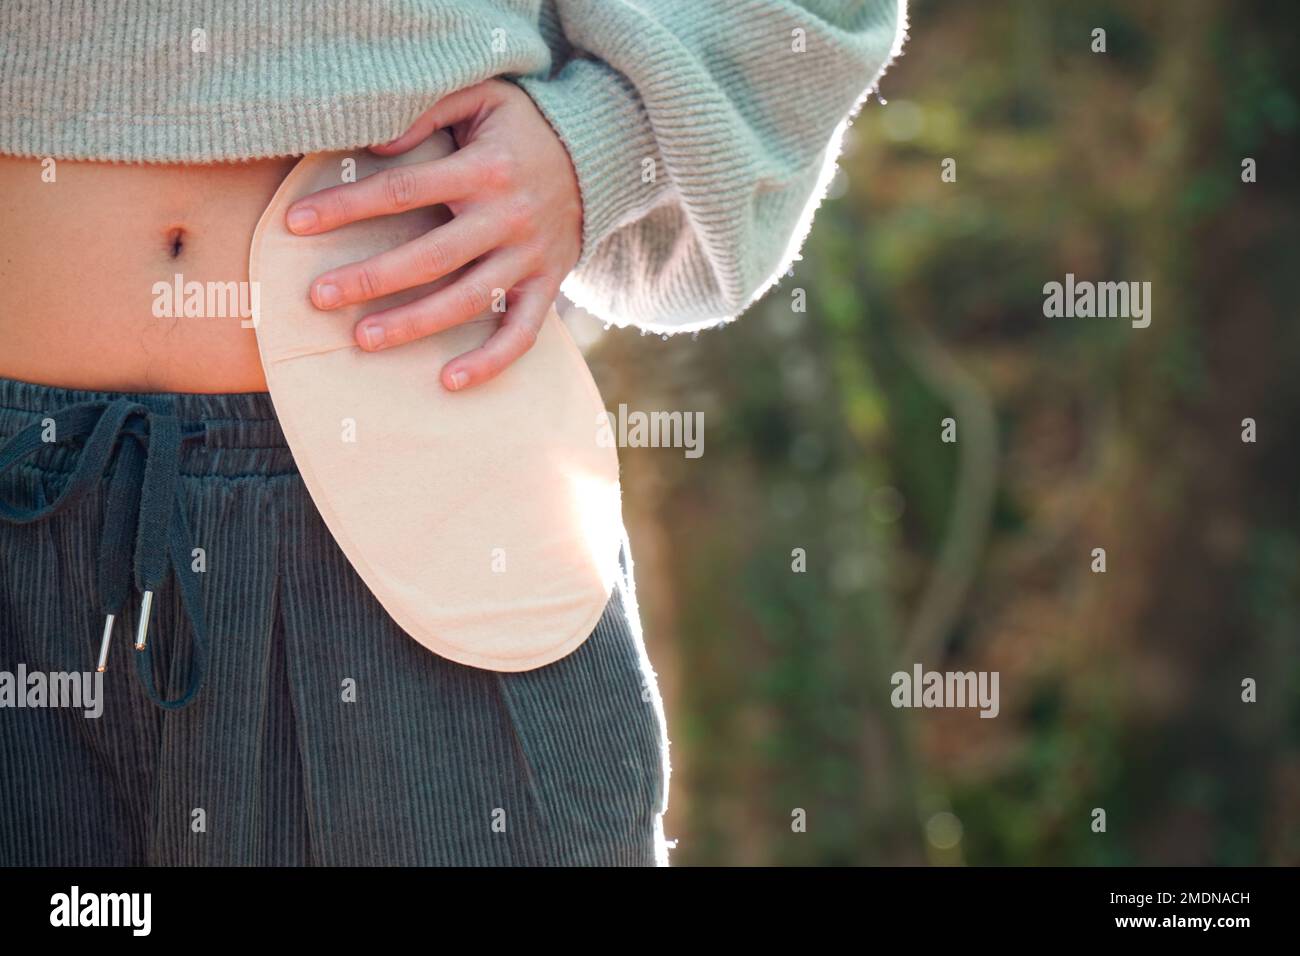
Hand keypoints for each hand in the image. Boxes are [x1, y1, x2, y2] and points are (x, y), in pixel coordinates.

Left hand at [284, 78, 582, 390]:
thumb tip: (376, 146)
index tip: (296, 223)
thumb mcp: (481, 95)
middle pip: (430, 255)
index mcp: (486, 168)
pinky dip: (490, 361)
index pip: (403, 189)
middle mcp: (509, 217)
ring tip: (362, 339)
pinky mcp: (548, 286)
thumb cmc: (521, 127)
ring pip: (468, 300)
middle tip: (318, 296)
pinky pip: (523, 333)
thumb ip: (427, 110)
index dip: (347, 206)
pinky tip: (448, 381)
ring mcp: (531, 257)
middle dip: (371, 278)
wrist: (598, 157)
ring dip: (414, 323)